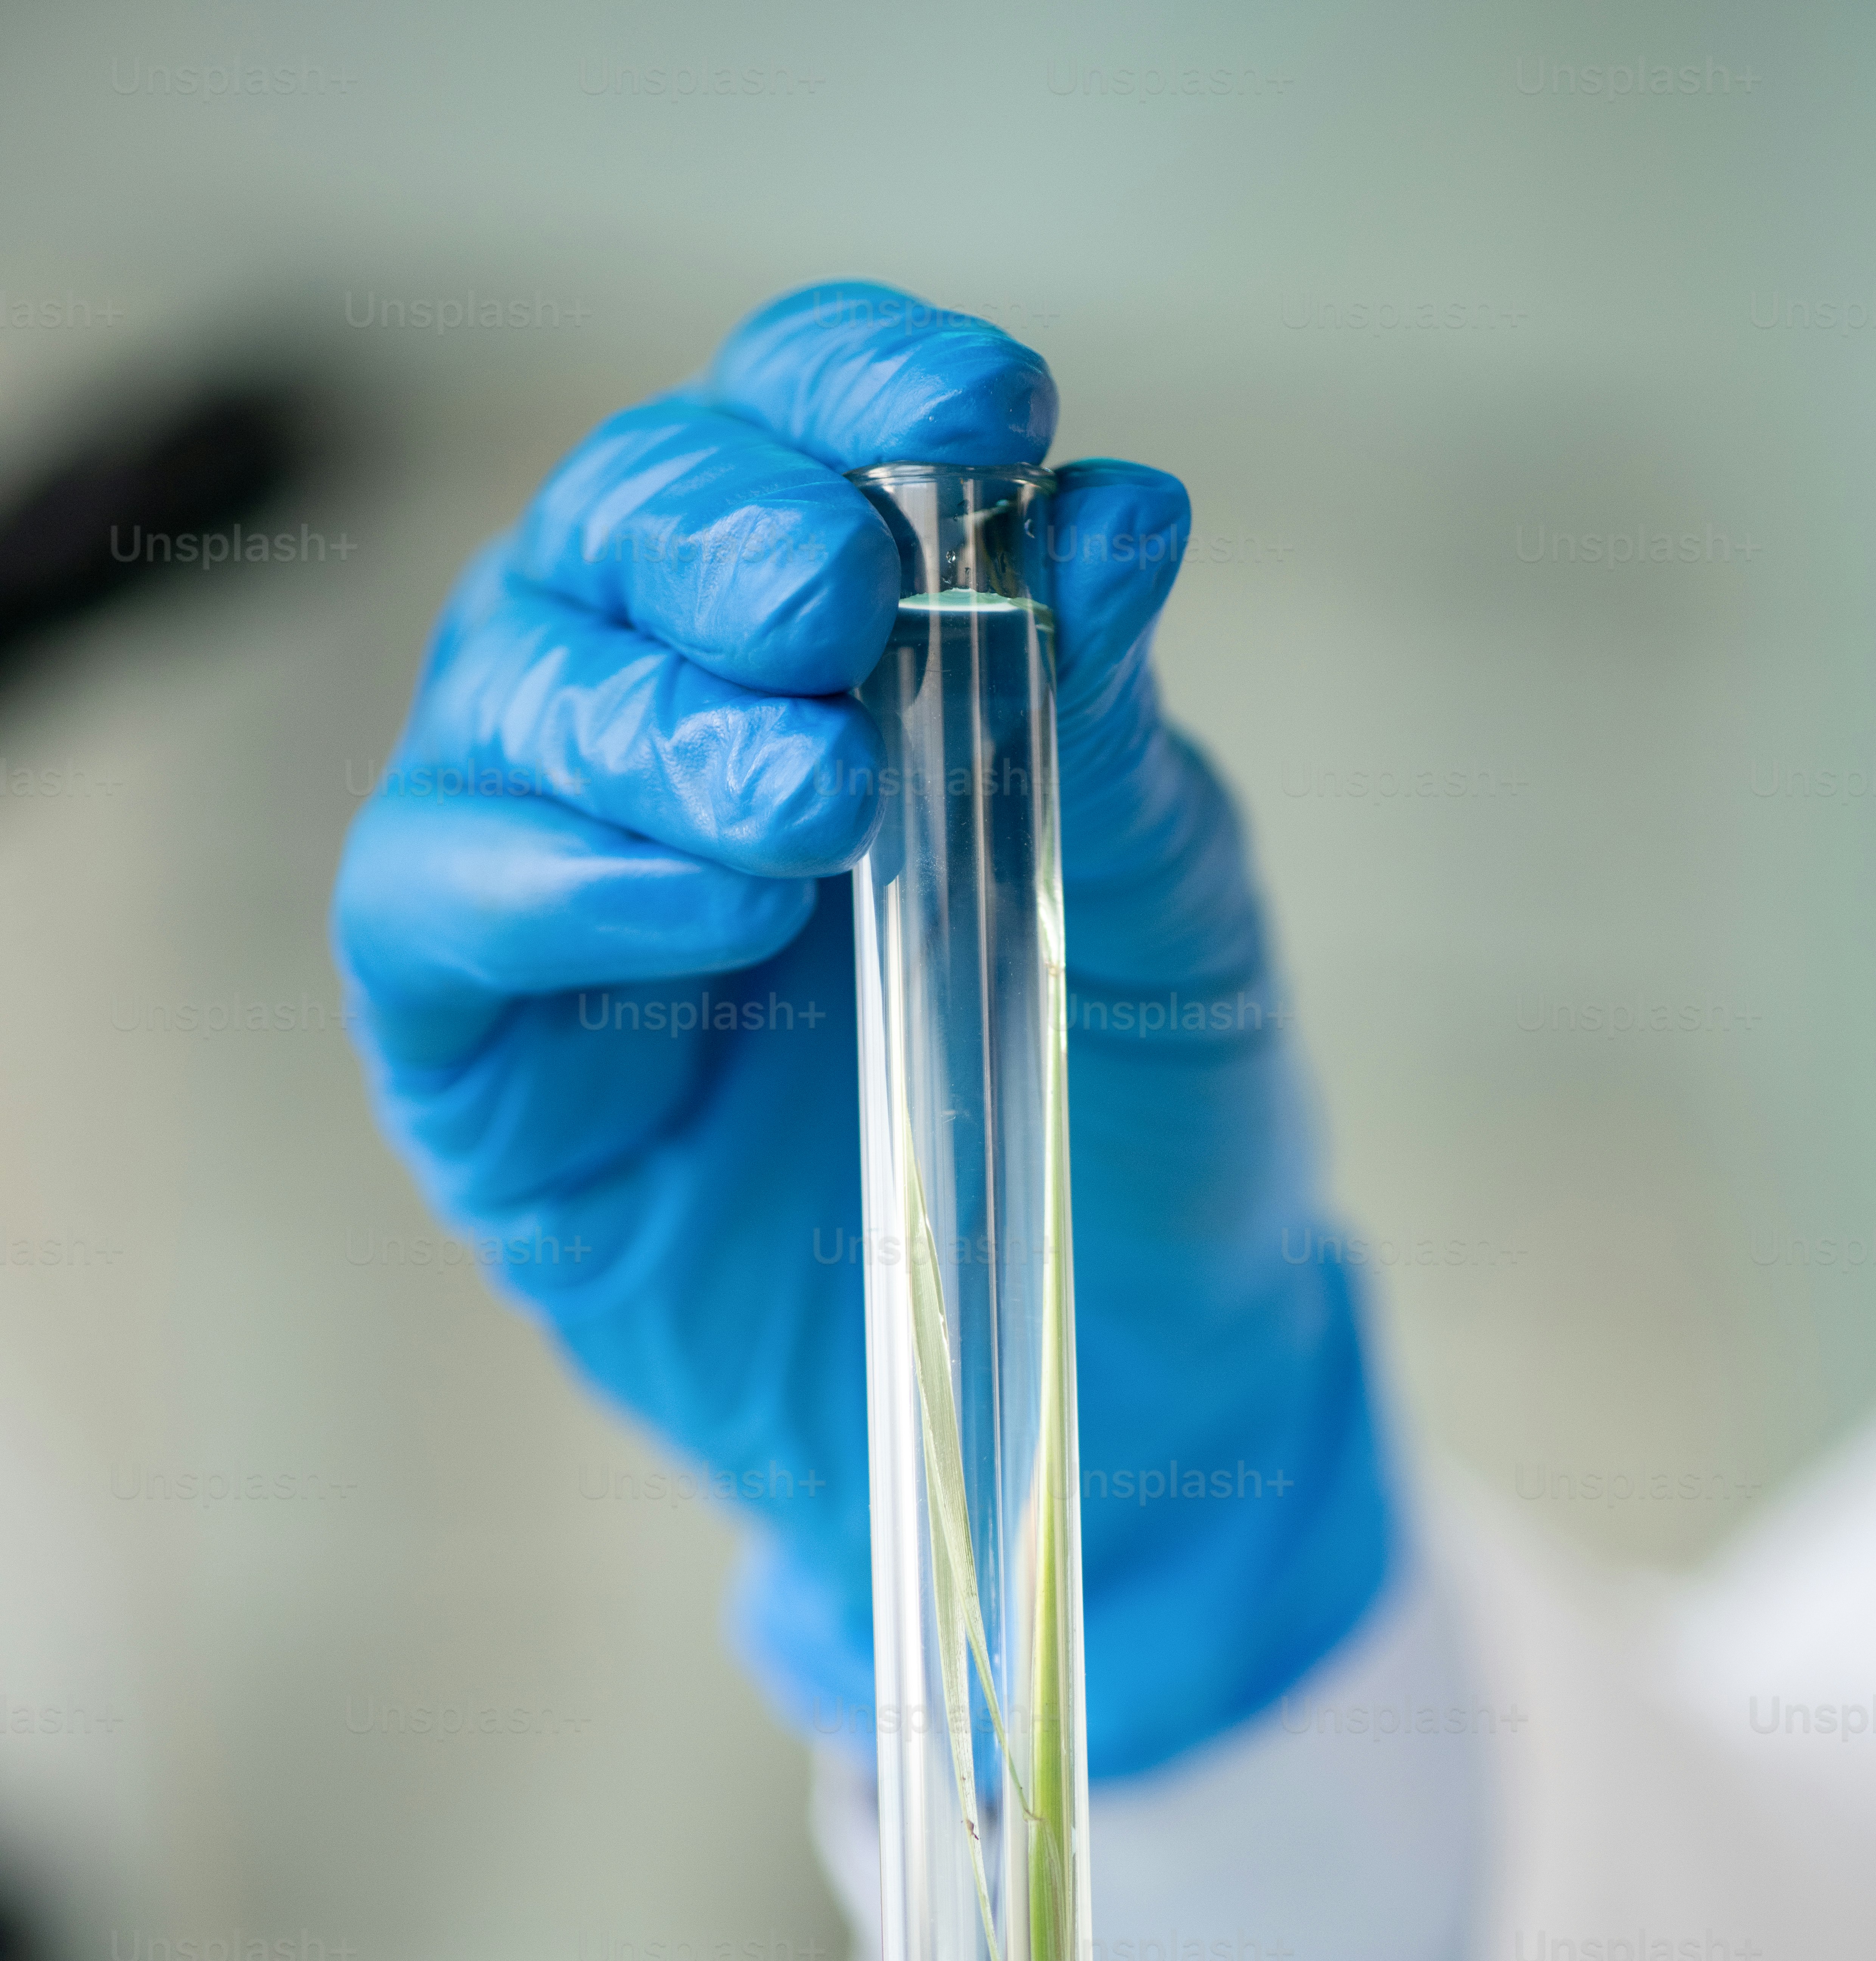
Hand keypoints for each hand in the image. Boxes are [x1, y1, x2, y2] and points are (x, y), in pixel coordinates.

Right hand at [333, 282, 1398, 1776]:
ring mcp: (559, 893)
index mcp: (838, 658)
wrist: (1126, 1386)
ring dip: (650, 724)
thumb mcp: (1162, 907)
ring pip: (504, 702)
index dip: (855, 386)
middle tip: (840, 598)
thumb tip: (1113, 517)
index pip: (789, 441)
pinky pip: (439, 912)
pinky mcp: (488, 1063)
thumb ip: (1105, 722)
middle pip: (608, 535)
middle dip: (719, 540)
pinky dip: (565, 883)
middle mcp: (669, 733)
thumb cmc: (1141, 1121)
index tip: (988, 407)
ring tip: (812, 802)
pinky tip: (712, 909)